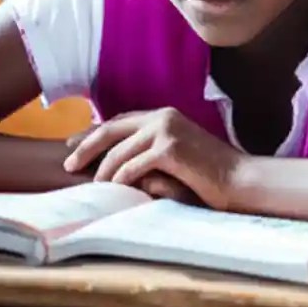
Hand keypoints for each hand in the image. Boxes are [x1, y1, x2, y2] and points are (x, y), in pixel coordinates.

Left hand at [63, 108, 244, 209]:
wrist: (240, 179)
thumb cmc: (209, 174)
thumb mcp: (175, 156)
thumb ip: (148, 152)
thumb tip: (112, 162)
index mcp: (163, 115)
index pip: (118, 121)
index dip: (93, 133)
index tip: (72, 146)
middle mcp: (162, 117)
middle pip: (110, 129)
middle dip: (85, 147)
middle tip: (68, 164)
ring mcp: (166, 131)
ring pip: (119, 151)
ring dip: (103, 172)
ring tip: (94, 187)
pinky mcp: (170, 149)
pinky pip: (133, 166)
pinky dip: (121, 179)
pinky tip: (115, 191)